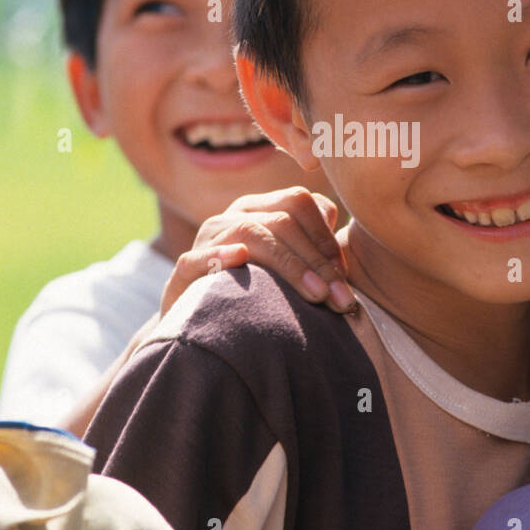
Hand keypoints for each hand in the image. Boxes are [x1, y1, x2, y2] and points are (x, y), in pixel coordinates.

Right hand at [159, 187, 356, 314]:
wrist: (199, 326)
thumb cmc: (254, 294)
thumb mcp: (285, 267)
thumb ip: (312, 251)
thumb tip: (342, 253)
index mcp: (259, 209)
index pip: (299, 202)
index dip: (326, 238)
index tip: (345, 278)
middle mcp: (231, 217)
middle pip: (281, 221)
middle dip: (318, 262)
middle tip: (341, 299)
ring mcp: (206, 240)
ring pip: (250, 234)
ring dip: (289, 265)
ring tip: (316, 295)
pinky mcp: (184, 271)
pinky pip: (198, 258)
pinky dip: (219, 256)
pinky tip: (239, 259)